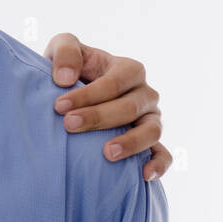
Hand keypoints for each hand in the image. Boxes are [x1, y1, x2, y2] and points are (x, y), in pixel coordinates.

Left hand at [44, 33, 168, 181]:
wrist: (69, 93)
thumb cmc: (69, 69)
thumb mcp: (62, 46)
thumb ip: (65, 52)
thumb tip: (65, 78)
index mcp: (128, 69)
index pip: (114, 83)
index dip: (87, 95)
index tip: (59, 106)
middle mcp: (144, 94)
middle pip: (129, 108)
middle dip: (98, 117)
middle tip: (69, 125)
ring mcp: (151, 118)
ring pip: (151, 131)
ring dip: (131, 142)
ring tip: (107, 153)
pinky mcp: (151, 141)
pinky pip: (163, 153)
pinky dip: (158, 164)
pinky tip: (143, 175)